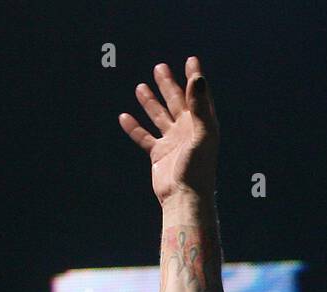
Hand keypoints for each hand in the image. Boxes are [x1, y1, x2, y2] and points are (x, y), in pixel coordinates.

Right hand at [118, 56, 218, 207]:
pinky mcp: (159, 154)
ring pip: (159, 117)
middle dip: (169, 85)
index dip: (195, 78)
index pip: (199, 96)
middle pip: (177, 102)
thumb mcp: (201, 134)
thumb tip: (198, 79)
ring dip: (151, 102)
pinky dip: (134, 128)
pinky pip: (144, 137)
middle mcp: (188, 131)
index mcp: (202, 125)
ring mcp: (173, 142)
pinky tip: (124, 117)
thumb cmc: (197, 168)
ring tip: (141, 87)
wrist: (184, 198)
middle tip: (160, 67)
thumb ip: (199, 106)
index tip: (191, 60)